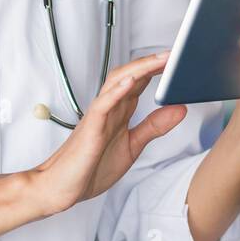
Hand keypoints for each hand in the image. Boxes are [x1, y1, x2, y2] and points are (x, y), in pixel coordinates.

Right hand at [28, 52, 186, 216]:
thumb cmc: (90, 167)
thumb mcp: (132, 146)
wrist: (60, 187)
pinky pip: (102, 104)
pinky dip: (116, 91)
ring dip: (139, 69)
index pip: (139, 82)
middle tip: (174, 53)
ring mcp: (98, 116)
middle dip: (151, 62)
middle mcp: (109, 108)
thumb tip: (179, 109)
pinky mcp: (90, 127)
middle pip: (130, 75)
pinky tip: (130, 81)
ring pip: (117, 83)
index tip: (177, 59)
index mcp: (118, 112)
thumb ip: (154, 127)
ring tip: (159, 60)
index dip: (158, 69)